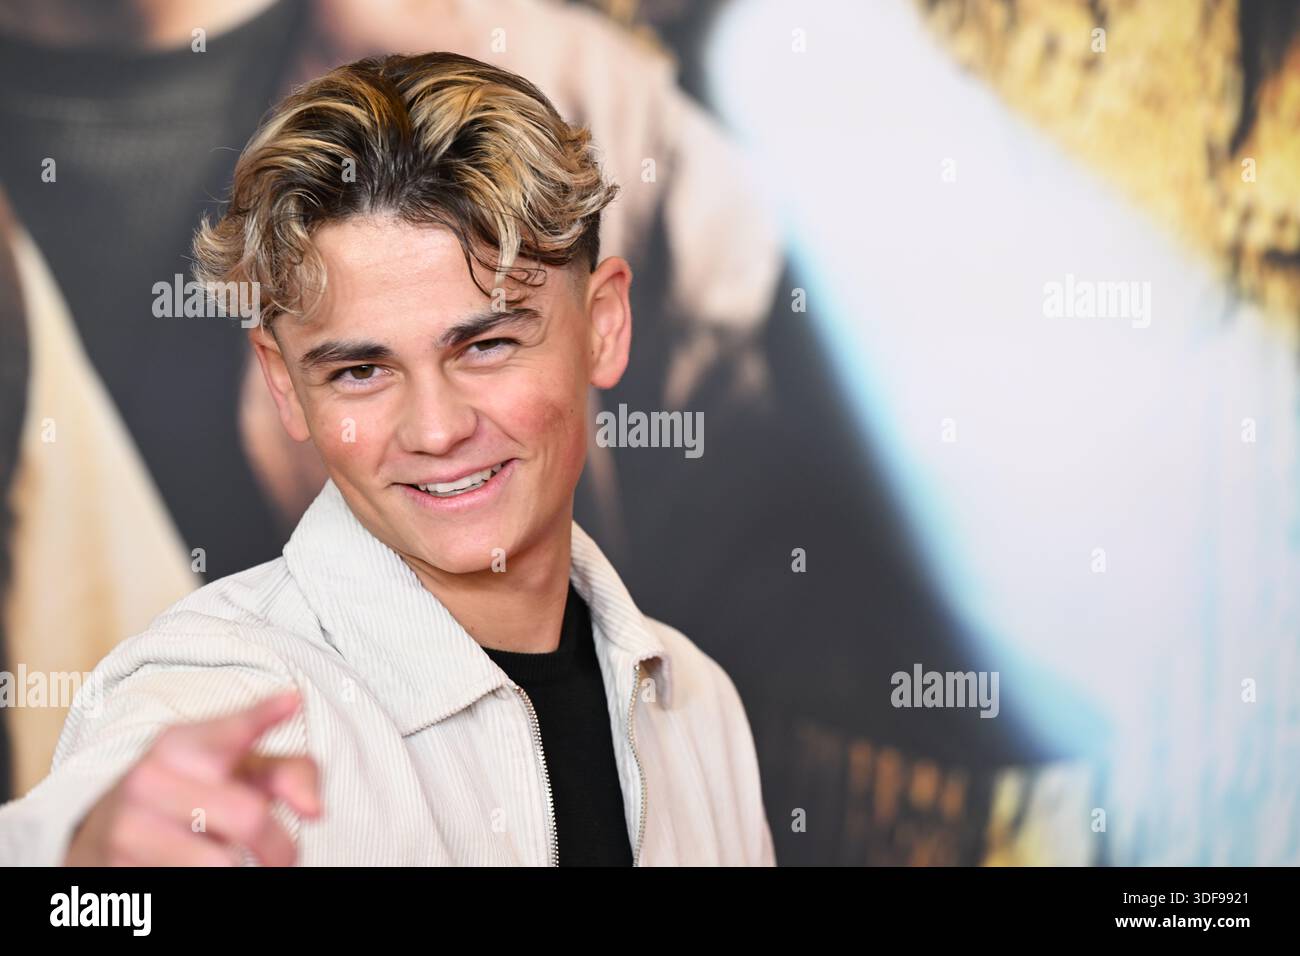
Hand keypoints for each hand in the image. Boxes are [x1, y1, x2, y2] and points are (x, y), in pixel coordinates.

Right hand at [63, 691, 320, 865]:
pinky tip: (198, 867)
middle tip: (282, 856)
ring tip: (233, 859)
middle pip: (250, 818)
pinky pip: (196, 884)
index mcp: (181, 743)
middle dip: (279, 846)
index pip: (231, 729)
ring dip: (242, 868)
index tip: (293, 701)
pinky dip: (213, 881)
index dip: (263, 716)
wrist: (104, 835)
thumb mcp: (238, 771)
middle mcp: (150, 777)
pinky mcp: (120, 870)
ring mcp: (129, 825)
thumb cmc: (194, 794)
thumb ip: (289, 774)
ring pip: (224, 863)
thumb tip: (315, 809)